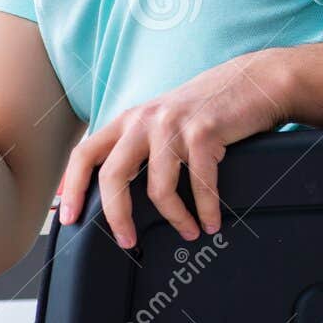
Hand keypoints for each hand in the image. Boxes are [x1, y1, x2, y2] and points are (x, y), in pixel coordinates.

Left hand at [57, 51, 293, 246]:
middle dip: (117, 215)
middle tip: (127, 241)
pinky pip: (199, 184)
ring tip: (188, 231)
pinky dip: (206, 210)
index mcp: (130, 120)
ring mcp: (175, 125)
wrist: (254, 81)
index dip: (72, 186)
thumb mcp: (163, 121)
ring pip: (159, 187)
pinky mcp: (205, 132)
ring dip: (175, 218)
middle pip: (113, 174)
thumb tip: (114, 190)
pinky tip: (210, 221)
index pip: (85, 152)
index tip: (68, 217)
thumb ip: (139, 146)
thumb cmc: (209, 108)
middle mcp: (146, 120)